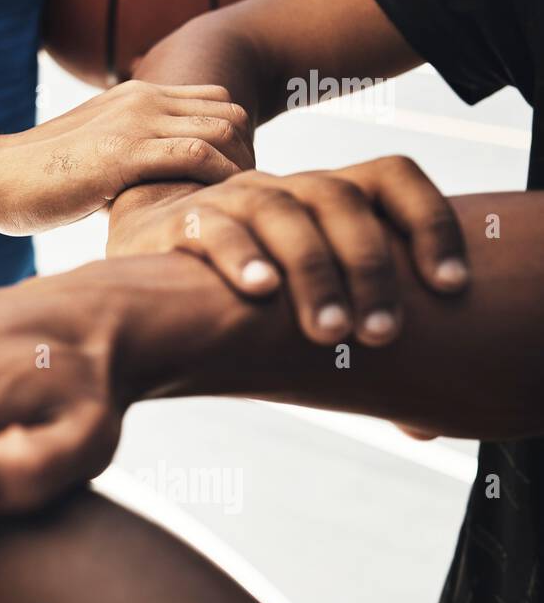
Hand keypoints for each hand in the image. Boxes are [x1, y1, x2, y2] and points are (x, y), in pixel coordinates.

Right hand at [0, 81, 252, 234]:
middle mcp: (141, 99)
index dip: (234, 140)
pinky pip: (197, 155)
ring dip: (238, 169)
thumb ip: (126, 154)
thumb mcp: (91, 153)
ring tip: (230, 211)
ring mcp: (134, 123)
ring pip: (223, 129)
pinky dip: (218, 180)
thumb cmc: (34, 178)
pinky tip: (212, 210)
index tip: (232, 184)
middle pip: (230, 111)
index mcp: (135, 95)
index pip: (215, 101)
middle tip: (239, 201)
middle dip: (245, 153)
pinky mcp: (123, 153)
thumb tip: (153, 185)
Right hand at [105, 156, 468, 344]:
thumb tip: (422, 425)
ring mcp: (232, 200)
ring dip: (313, 270)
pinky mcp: (182, 225)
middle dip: (369, 267)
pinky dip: (239, 256)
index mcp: (328, 195)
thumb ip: (364, 345)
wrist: (150, 249)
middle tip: (381, 335)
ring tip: (328, 331)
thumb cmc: (248, 286)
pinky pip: (213, 230)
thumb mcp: (311, 299)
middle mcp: (285, 187)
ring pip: (281, 212)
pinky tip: (260, 291)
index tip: (452, 288)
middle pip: (339, 198)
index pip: (391, 178)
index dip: (431, 222)